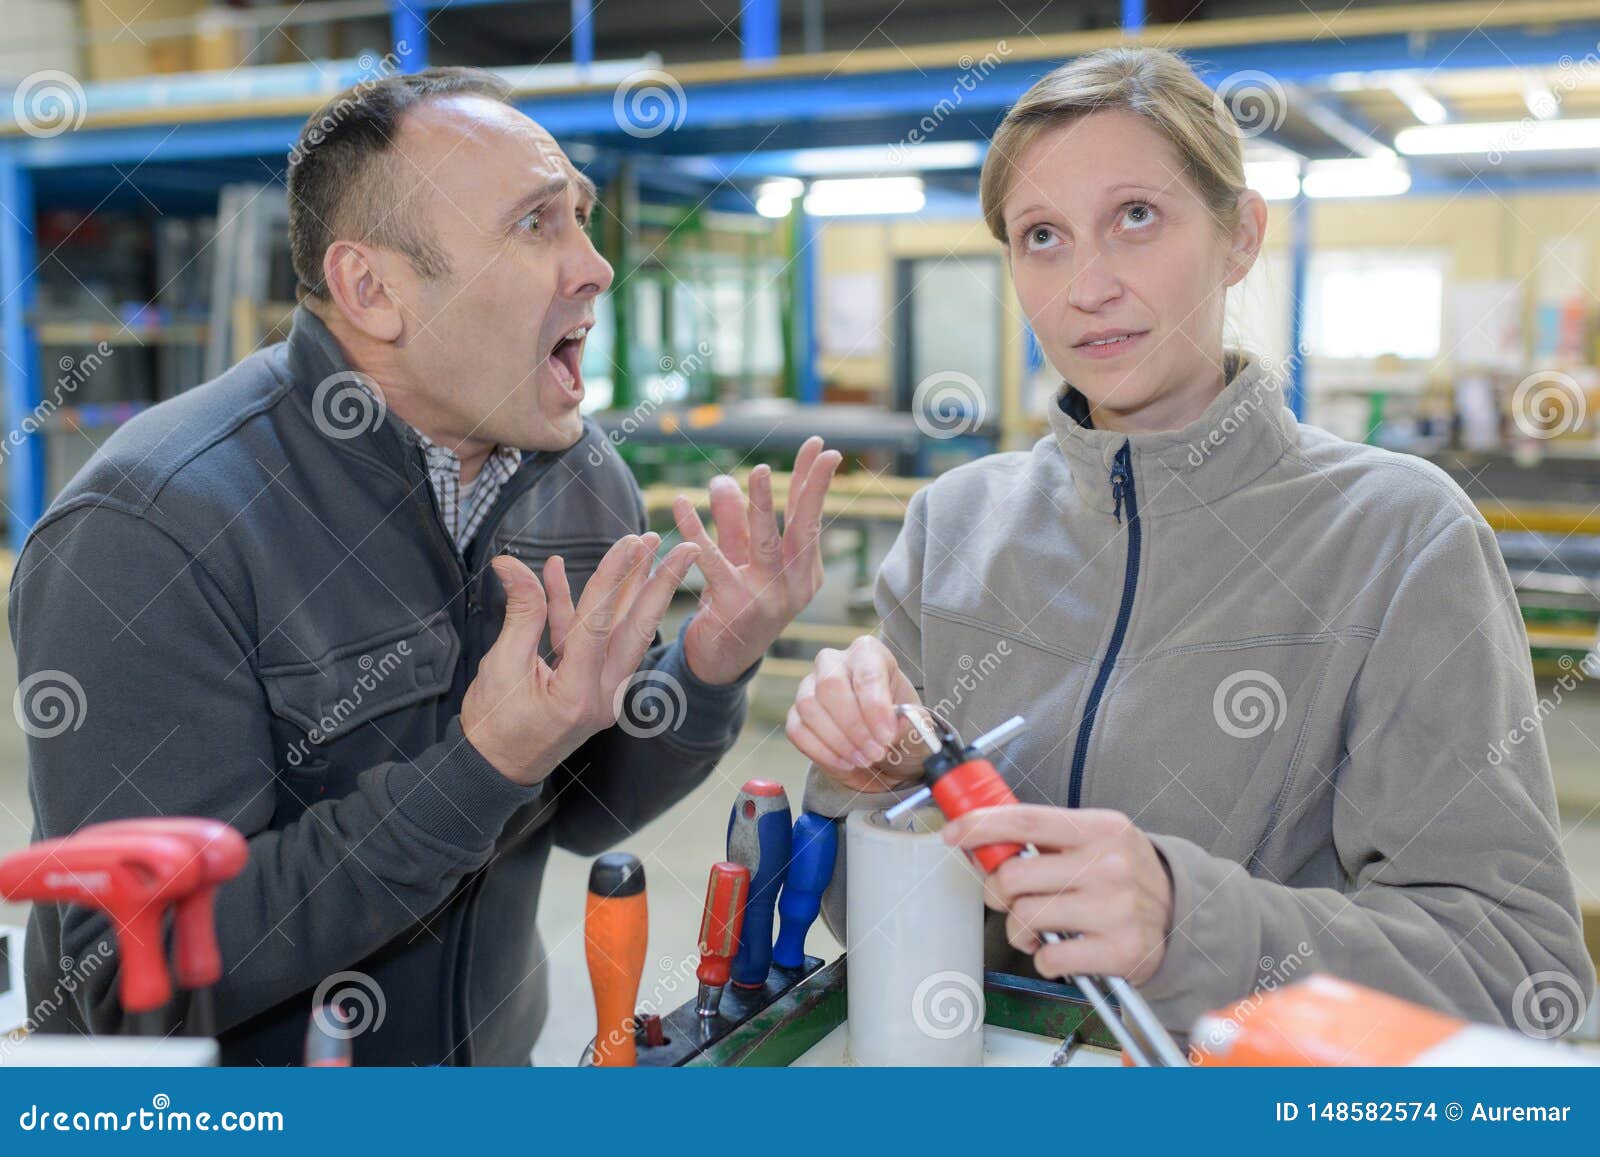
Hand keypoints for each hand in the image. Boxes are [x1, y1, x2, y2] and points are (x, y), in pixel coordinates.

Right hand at [462, 532, 699, 784]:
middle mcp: (603, 693)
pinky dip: (577, 610)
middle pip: (637, 627)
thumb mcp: (502, 667)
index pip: (602, 622)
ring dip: (630, 589)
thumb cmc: (493, 726)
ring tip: (643, 548)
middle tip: (683, 546)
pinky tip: (561, 574)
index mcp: (580, 692)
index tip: (630, 542)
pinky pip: (591, 642)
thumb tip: (510, 564)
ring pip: (621, 631)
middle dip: (658, 583)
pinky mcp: (591, 688)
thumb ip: (520, 614)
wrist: (492, 772)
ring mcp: (602, 692)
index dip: (614, 577)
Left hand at [672, 436, 840, 684]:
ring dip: (762, 505)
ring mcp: (767, 598)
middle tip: (815, 450)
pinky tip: (681, 504)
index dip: (814, 482)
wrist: (720, 664)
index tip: (823, 448)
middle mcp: (793, 585)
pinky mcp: (733, 607)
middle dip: (808, 486)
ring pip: (766, 542)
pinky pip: (713, 560)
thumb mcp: (741, 561)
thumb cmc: (734, 605)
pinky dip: (694, 530)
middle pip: (803, 527)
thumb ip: (734, 522)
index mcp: (805, 573)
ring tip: (759, 470)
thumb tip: (722, 478)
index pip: (810, 519)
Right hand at [786, 635, 926, 792]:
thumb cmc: (901, 730)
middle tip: (875, 753)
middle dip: (854, 726)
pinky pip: (797, 729)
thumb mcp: (917, 727)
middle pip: (830, 684)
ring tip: (864, 760)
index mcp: (869, 654)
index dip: (875, 707)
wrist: (885, 752)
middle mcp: (835, 663)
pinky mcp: (797, 714)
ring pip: (809, 706)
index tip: (887, 736)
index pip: (867, 673)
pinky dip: (821, 752)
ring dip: (838, 741)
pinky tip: (845, 763)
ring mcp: (810, 687)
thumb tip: (900, 720)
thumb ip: (912, 724)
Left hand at [942, 805, 1173, 984]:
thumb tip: (984, 839)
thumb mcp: (1096, 838)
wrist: (1182, 914)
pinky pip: (1050, 957)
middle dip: (997, 892)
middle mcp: (1108, 865)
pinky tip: (1064, 948)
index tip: (954, 833)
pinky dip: (1045, 958)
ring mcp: (1114, 909)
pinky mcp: (1119, 950)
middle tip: (1009, 898)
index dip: (981, 826)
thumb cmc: (1125, 875)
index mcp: (1098, 829)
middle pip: (1013, 877)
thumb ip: (1046, 837)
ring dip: (1020, 929)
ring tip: (1039, 927)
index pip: (1026, 820)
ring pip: (1025, 918)